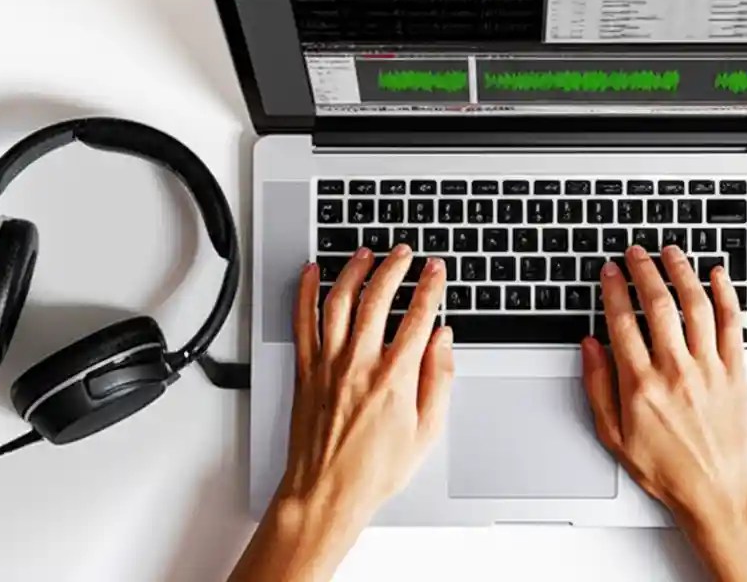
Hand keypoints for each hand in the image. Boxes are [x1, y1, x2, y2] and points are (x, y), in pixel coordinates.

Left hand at [230, 245, 452, 581]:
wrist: (326, 492)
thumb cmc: (373, 470)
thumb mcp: (427, 432)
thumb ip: (439, 379)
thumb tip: (443, 341)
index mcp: (395, 378)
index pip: (417, 316)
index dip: (430, 286)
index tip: (435, 269)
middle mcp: (360, 363)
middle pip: (377, 297)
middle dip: (395, 267)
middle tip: (405, 253)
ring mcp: (328, 364)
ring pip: (339, 300)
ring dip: (354, 270)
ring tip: (367, 253)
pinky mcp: (305, 370)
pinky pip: (303, 321)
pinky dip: (306, 292)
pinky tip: (312, 273)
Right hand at [581, 244, 746, 581]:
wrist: (718, 491)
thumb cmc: (667, 470)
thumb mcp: (614, 436)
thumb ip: (598, 387)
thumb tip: (590, 347)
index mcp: (641, 385)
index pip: (622, 321)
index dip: (612, 289)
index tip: (609, 271)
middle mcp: (675, 370)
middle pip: (657, 304)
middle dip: (643, 270)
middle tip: (636, 253)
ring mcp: (708, 368)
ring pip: (694, 305)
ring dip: (681, 272)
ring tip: (671, 253)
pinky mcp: (735, 371)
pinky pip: (731, 323)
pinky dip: (726, 294)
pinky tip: (717, 275)